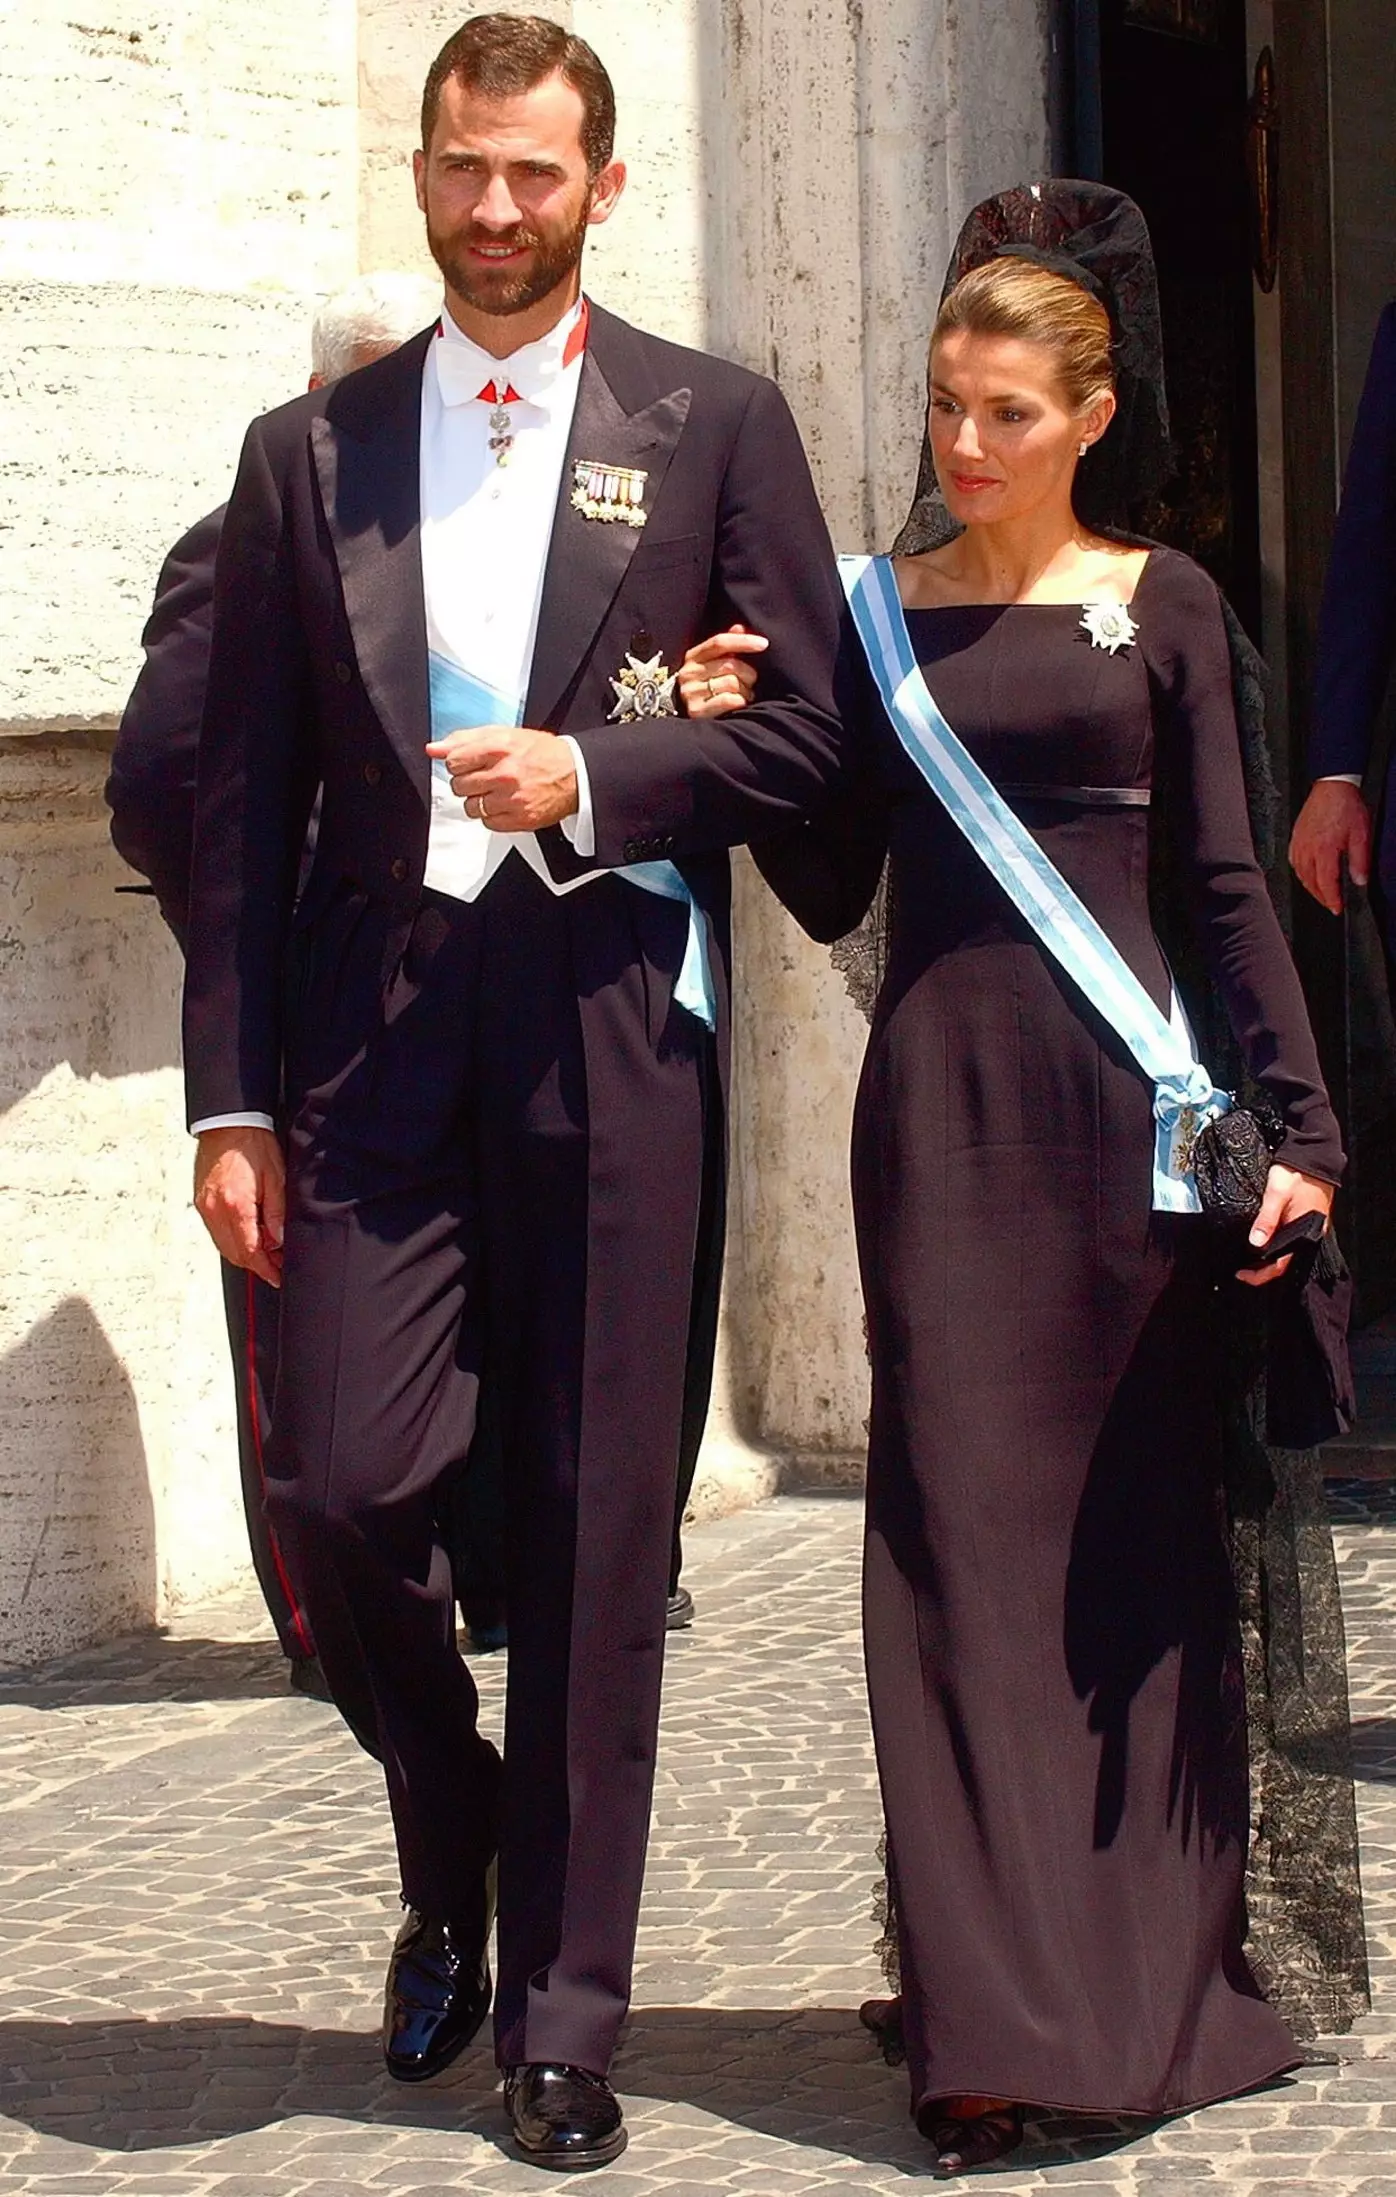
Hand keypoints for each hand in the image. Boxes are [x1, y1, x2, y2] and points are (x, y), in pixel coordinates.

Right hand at [194, 1126, 285, 1287]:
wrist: (229, 1123)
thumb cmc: (254, 1145)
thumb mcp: (276, 1179)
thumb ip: (277, 1214)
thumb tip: (277, 1241)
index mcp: (236, 1206)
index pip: (250, 1252)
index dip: (265, 1269)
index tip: (276, 1277)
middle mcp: (215, 1210)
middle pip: (234, 1254)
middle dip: (256, 1263)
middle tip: (277, 1262)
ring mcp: (204, 1206)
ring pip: (223, 1245)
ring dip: (243, 1252)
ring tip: (266, 1245)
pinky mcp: (200, 1201)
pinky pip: (215, 1231)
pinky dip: (231, 1238)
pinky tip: (248, 1231)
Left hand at [425, 725, 577, 831]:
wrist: (576, 774)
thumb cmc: (541, 753)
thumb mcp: (503, 735)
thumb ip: (465, 740)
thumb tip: (433, 748)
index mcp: (499, 748)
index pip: (454, 761)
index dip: (458, 764)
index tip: (468, 764)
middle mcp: (504, 774)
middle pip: (459, 786)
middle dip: (468, 782)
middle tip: (485, 777)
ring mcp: (512, 799)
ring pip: (471, 807)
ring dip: (479, 800)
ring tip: (496, 791)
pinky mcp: (519, 820)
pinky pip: (487, 823)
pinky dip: (492, 815)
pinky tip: (505, 804)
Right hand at [676, 624, 767, 717]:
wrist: (689, 721)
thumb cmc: (709, 687)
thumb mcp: (714, 664)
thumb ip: (727, 646)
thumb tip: (740, 627)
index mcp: (693, 656)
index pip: (720, 642)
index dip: (743, 641)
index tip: (764, 644)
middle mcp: (688, 673)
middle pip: (730, 664)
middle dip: (748, 673)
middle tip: (750, 682)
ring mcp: (690, 693)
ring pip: (732, 683)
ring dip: (746, 690)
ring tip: (744, 695)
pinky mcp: (696, 711)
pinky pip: (729, 700)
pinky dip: (740, 702)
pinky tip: (739, 704)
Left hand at [1235, 1163, 1334, 1287]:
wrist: (1316, 1154)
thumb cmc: (1297, 1172)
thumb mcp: (1277, 1193)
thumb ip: (1267, 1218)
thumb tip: (1255, 1243)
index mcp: (1304, 1233)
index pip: (1281, 1265)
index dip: (1260, 1275)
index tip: (1241, 1275)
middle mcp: (1309, 1234)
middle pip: (1283, 1261)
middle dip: (1262, 1269)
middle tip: (1241, 1269)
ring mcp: (1308, 1226)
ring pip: (1286, 1250)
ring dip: (1267, 1257)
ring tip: (1247, 1258)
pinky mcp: (1305, 1218)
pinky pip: (1289, 1238)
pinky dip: (1274, 1244)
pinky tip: (1262, 1240)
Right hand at [1289, 779, 1371, 913]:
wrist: (1332, 786)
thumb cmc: (1345, 805)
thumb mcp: (1361, 834)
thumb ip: (1360, 861)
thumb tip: (1359, 880)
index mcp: (1324, 850)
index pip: (1326, 884)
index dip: (1332, 899)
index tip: (1337, 908)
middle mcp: (1307, 849)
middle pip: (1311, 883)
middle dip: (1321, 897)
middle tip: (1331, 903)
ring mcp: (1299, 844)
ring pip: (1300, 875)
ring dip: (1310, 887)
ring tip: (1321, 892)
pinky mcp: (1295, 838)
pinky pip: (1294, 863)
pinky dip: (1301, 873)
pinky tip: (1308, 874)